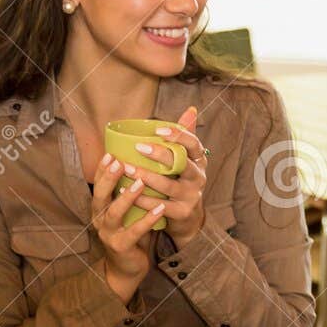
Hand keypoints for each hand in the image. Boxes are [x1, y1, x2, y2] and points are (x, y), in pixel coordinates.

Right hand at [91, 151, 165, 299]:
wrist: (127, 268)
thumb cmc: (130, 234)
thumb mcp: (128, 211)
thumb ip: (130, 193)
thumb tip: (144, 166)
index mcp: (100, 209)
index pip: (98, 186)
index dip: (102, 170)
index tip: (110, 153)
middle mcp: (100, 220)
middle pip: (99, 197)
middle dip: (109, 179)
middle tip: (119, 163)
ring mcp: (109, 234)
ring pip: (114, 213)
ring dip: (127, 197)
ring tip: (140, 182)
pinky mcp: (121, 247)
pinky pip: (134, 231)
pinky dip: (147, 219)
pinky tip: (159, 208)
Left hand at [130, 106, 207, 246]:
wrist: (188, 218)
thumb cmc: (181, 181)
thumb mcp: (187, 160)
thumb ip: (185, 136)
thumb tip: (191, 109)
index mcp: (199, 160)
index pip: (193, 144)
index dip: (178, 135)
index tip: (159, 129)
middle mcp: (199, 177)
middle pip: (181, 163)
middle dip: (160, 154)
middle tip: (138, 147)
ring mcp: (191, 196)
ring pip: (168, 185)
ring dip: (146, 176)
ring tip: (127, 168)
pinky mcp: (182, 213)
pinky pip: (160, 206)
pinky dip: (142, 199)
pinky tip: (127, 190)